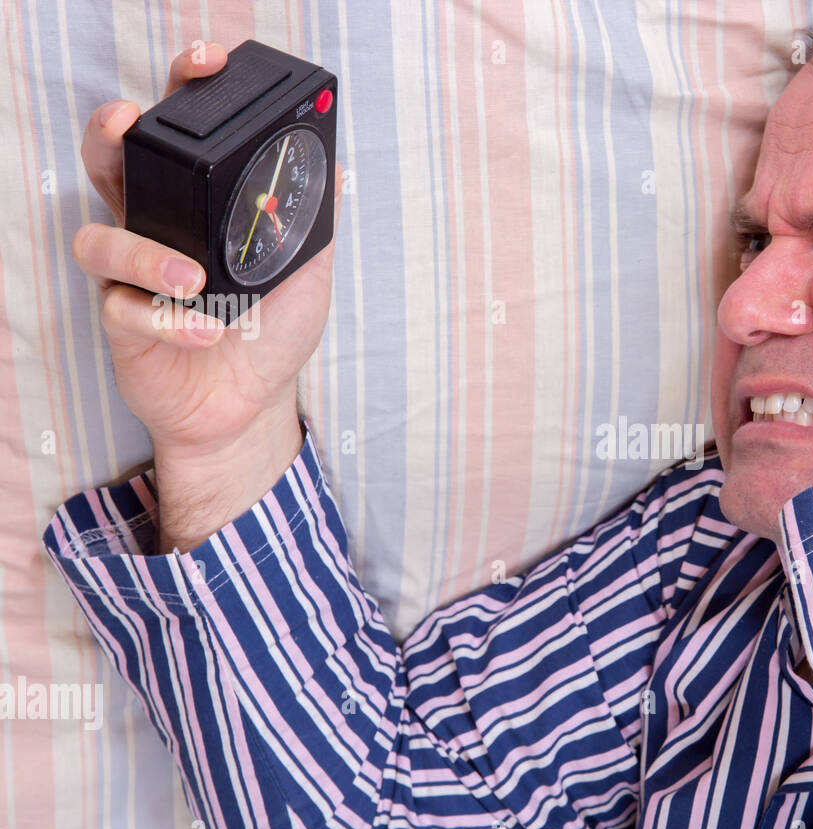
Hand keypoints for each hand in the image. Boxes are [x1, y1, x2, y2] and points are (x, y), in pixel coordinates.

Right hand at [70, 40, 341, 464]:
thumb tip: (337, 162)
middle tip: (133, 122)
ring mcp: (133, 274)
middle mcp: (156, 227)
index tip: (205, 63)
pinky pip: (124, 307)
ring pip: (99, 236)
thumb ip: (316, 220)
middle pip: (109, 158)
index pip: (178, 134)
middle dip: (114, 131)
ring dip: (146, 253)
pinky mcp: (121, 322)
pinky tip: (205, 330)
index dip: (182, 90)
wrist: (253, 406)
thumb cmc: (274, 331)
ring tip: (195, 279)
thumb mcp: (309, 271)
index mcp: (197, 205)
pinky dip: (168, 321)